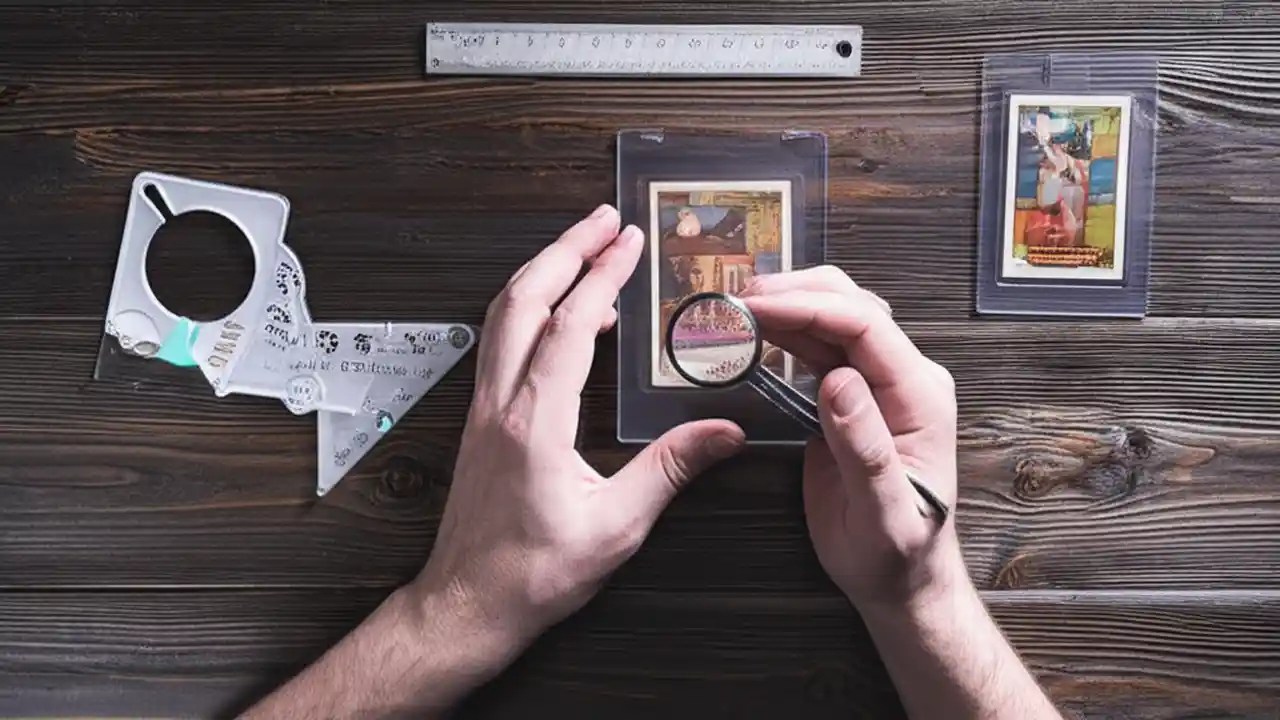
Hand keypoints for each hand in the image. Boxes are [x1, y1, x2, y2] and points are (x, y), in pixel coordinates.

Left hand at [415, 205, 745, 647]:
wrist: (466, 605)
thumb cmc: (531, 575)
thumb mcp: (615, 527)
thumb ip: (670, 470)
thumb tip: (722, 432)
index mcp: (534, 421)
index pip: (572, 324)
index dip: (603, 275)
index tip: (629, 242)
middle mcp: (500, 403)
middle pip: (523, 297)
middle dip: (565, 248)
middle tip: (602, 219)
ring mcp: (483, 408)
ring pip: (503, 315)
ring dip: (542, 273)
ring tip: (586, 252)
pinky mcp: (480, 421)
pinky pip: (502, 343)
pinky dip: (532, 311)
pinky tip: (566, 323)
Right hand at [740, 267, 963, 612]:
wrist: (900, 578)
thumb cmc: (897, 553)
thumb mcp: (882, 513)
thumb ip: (864, 447)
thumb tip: (837, 382)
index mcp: (920, 396)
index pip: (865, 325)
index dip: (808, 306)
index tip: (755, 307)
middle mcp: (904, 378)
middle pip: (851, 306)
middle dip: (794, 292)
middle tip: (737, 299)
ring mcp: (878, 384)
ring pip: (834, 318)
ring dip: (786, 306)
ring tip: (736, 307)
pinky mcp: (851, 396)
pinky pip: (819, 347)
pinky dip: (785, 331)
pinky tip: (754, 330)